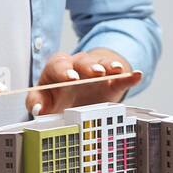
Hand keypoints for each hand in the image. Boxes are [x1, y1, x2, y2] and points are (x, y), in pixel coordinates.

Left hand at [25, 49, 140, 116]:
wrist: (77, 96)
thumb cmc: (57, 97)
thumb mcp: (44, 100)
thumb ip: (36, 104)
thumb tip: (38, 111)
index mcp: (57, 69)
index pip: (58, 64)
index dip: (64, 70)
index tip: (70, 78)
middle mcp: (77, 66)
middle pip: (83, 62)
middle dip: (89, 67)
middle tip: (95, 73)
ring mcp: (96, 73)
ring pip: (103, 64)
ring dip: (109, 66)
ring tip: (115, 70)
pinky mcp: (111, 82)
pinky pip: (120, 76)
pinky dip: (128, 76)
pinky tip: (136, 74)